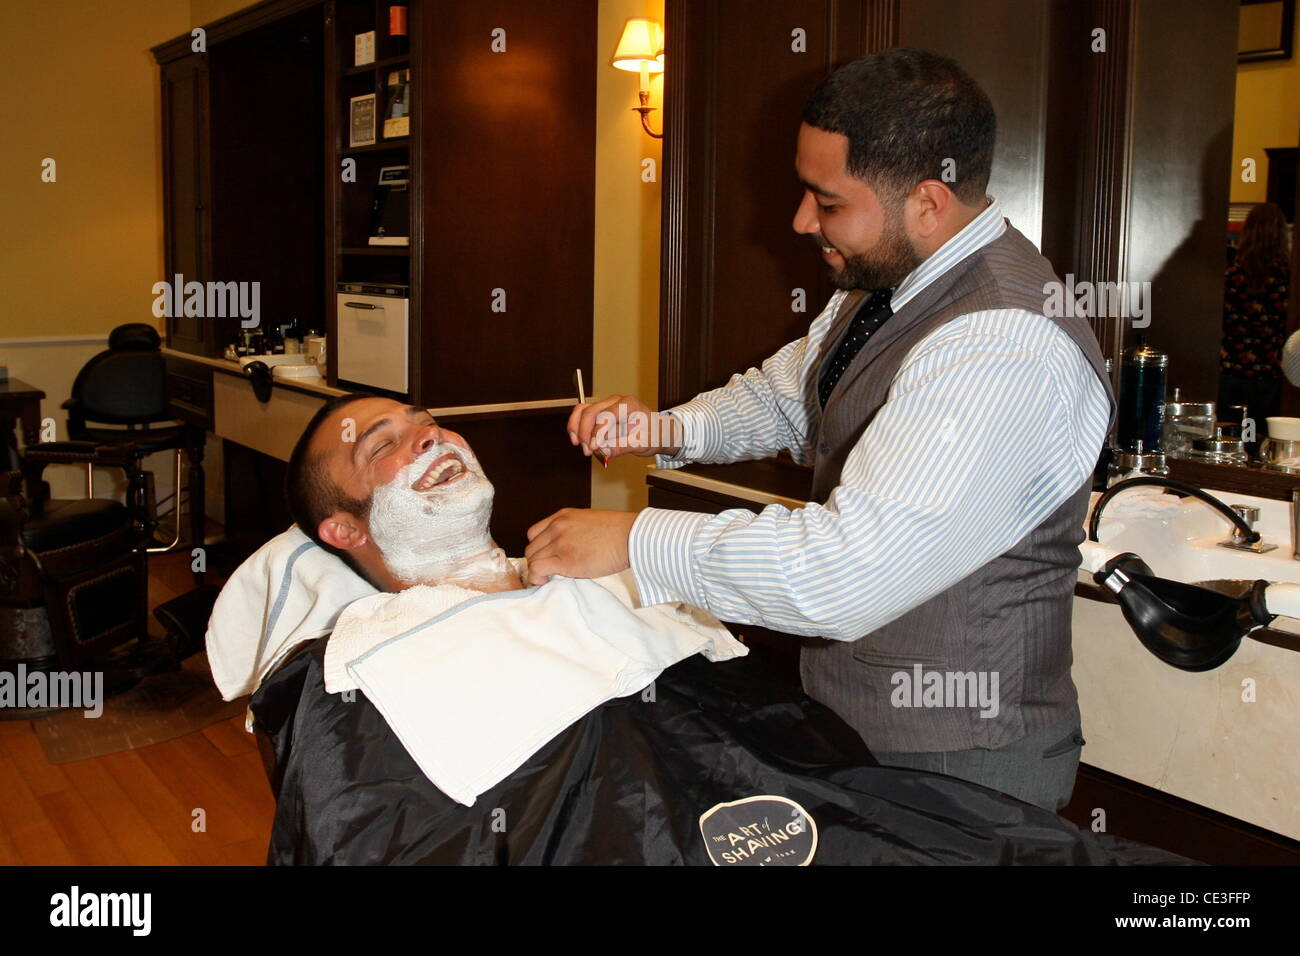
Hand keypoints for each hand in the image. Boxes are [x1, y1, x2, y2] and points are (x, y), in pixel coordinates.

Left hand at [524, 508, 636, 584]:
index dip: (539, 548)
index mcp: (563, 516)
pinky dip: (537, 577)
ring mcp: (560, 542)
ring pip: (532, 559)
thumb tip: (569, 548)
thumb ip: (574, 531)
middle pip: (531, 548)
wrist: (631, 537)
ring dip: (538, 571)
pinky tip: (547, 580)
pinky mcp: (564, 559)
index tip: (546, 557)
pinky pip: (537, 569)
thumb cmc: (619, 532)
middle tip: (548, 571)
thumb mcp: (590, 523)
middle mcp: (557, 527)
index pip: (534, 533)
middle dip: (538, 561)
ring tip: (549, 578)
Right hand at [566, 394, 681, 460]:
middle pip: (590, 411)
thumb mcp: (640, 444)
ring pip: (583, 411)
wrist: (656, 432)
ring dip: (577, 428)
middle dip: (585, 432)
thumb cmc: (652, 434)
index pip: (606, 416)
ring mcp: (606, 406)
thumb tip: (604, 451)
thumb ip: (621, 447)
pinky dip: (577, 426)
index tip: (594, 448)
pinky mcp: (601, 413)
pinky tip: (578, 439)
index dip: (597, 433)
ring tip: (579, 445)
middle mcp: (615, 401)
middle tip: (587, 450)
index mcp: (628, 404)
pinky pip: (583, 415)